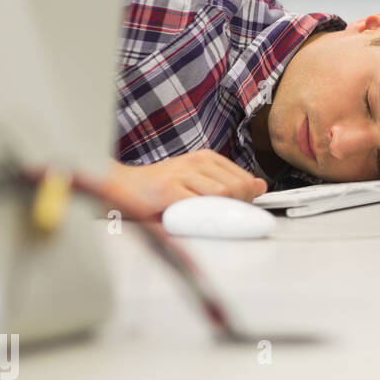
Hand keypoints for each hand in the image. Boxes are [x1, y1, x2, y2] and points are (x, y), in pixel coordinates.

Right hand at [107, 151, 266, 215]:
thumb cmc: (159, 189)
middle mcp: (196, 162)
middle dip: (238, 207)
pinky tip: (198, 221)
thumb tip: (260, 186)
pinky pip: (200, 204)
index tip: (239, 211)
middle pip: (237, 187)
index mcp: (206, 158)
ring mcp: (182, 174)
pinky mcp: (169, 189)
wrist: (120, 186)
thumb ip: (230, 182)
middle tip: (223, 218)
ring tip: (208, 220)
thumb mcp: (200, 180)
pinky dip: (205, 216)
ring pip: (223, 193)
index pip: (244, 180)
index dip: (248, 200)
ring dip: (221, 212)